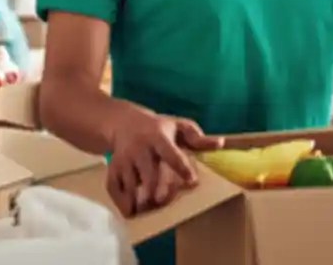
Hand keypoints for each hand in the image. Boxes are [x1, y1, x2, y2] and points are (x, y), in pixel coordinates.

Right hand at [105, 109, 222, 216]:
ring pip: (129, 180)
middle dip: (153, 186)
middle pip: (147, 170)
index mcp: (158, 136)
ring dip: (136, 198)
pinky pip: (113, 185)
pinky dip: (119, 200)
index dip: (181, 167)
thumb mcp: (177, 126)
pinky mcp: (113, 167)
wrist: (123, 121)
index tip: (191, 182)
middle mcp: (139, 147)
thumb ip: (197, 137)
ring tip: (144, 212)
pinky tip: (129, 212)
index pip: (170, 153)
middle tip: (161, 201)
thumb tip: (220, 144)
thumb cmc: (157, 127)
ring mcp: (124, 158)